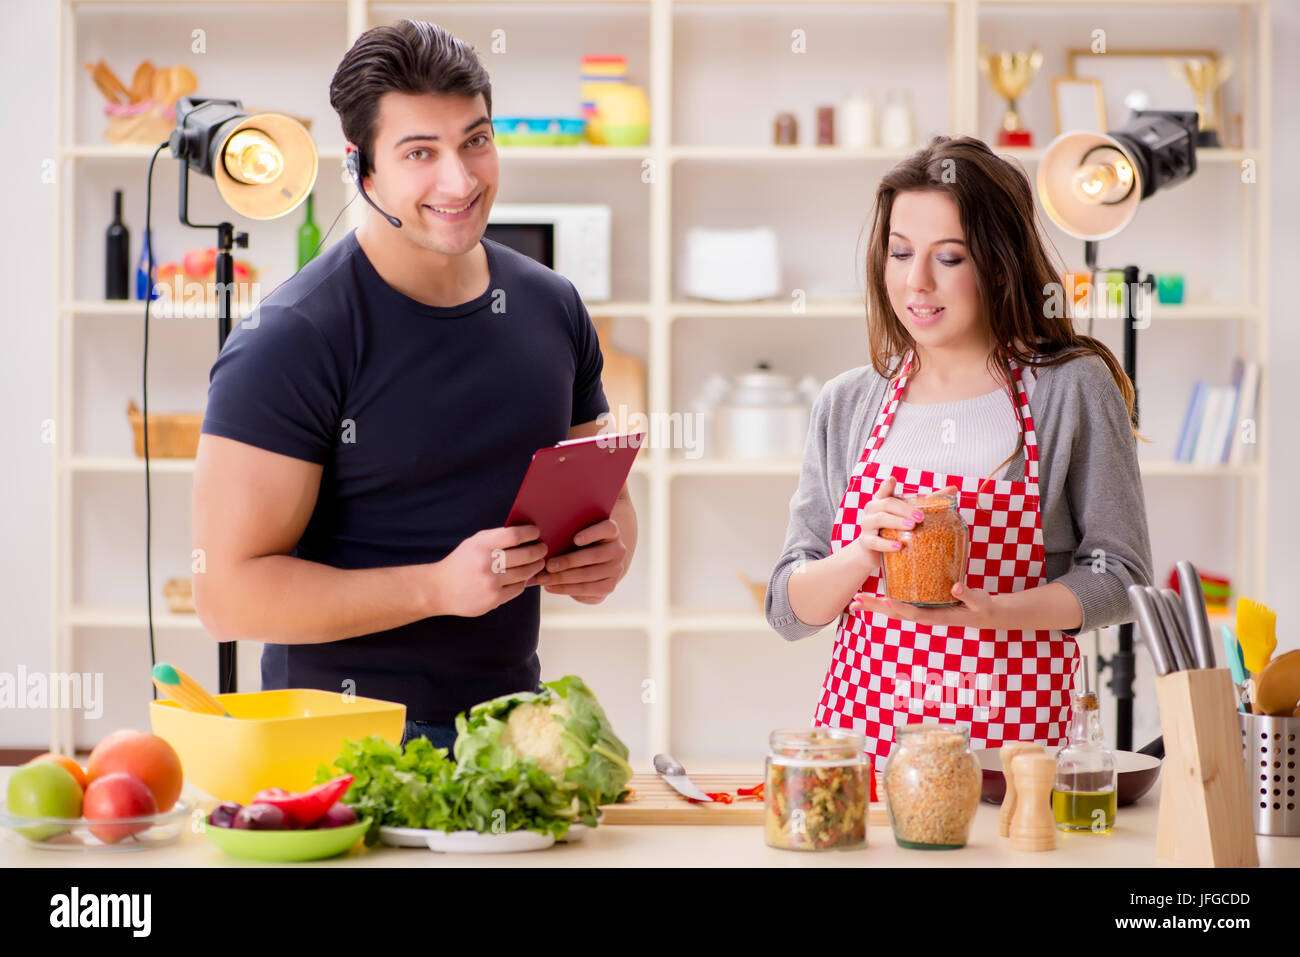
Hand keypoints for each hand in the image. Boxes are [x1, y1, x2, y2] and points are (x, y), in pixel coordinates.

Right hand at [432, 524, 546, 616]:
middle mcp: (486, 563)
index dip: (530, 533)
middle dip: (538, 550)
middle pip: (525, 555)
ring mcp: (491, 583)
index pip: (514, 535)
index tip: (536, 532)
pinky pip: (518, 588)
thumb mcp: (473, 543)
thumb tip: (526, 534)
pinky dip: (523, 582)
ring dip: (535, 566)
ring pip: (525, 572)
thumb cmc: (461, 562)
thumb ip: (496, 538)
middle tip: (543, 548)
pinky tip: (523, 577)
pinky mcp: (493, 599)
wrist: (439, 589)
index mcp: (481, 545)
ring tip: (538, 562)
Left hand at [532, 519, 626, 604]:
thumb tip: (548, 540)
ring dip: (563, 578)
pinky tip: (551, 587)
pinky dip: (566, 589)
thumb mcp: (578, 534)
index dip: (592, 534)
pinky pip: (586, 590)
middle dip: (568, 562)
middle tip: (548, 565)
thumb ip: (569, 533)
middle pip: (594, 556)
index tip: (575, 539)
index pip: (608, 529)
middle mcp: (618, 550)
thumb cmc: (580, 543)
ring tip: (543, 579)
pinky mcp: (609, 587)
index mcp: (612, 531)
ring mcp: (616, 569)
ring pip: (588, 575)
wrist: (597, 562)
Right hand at [847, 478, 959, 577]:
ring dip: (897, 522)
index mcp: (882, 501)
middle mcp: (872, 510)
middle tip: (920, 517)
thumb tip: (953, 488)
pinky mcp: (866, 542)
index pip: (884, 490)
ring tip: (912, 527)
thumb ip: (928, 502)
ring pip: (880, 519)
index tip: (892, 480)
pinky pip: (875, 542)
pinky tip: (899, 546)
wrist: (872, 552)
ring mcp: (867, 526)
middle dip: (904, 509)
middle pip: (887, 503)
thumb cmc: (892, 530)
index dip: (887, 485)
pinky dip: (887, 544)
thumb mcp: (907, 515)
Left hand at [849, 581, 996, 629]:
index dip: (899, 608)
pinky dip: (886, 601)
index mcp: (938, 617)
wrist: (985, 614)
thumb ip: (968, 594)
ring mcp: (923, 611)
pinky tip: (875, 593)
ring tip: (857, 600)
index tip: (885, 601)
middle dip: (876, 607)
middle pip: (897, 613)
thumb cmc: (983, 607)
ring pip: (896, 610)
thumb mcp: (980, 601)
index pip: (914, 613)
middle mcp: (926, 615)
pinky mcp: (923, 605)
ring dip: (876, 605)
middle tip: (856, 601)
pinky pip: (902, 604)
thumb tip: (956, 586)